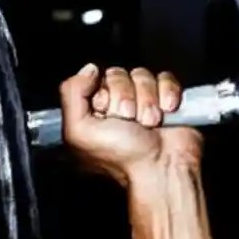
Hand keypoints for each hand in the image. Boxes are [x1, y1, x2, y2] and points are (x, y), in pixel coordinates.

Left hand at [60, 64, 202, 185]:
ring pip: (141, 76)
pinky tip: (166, 113)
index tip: (106, 113)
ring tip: (148, 123)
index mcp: (89, 114)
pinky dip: (167, 94)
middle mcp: (113, 107)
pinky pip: (165, 78)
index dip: (103, 93)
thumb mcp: (78, 131)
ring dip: (147, 100)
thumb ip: (71, 95)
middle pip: (118, 75)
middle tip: (129, 121)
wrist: (162, 168)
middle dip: (125, 98)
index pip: (93, 80)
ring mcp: (141, 103)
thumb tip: (89, 70)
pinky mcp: (165, 100)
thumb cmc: (121, 157)